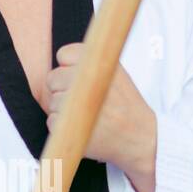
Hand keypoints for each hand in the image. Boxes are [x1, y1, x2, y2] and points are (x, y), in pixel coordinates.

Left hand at [41, 43, 157, 178]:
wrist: (140, 136)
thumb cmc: (126, 105)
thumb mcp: (117, 74)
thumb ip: (92, 63)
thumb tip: (64, 62)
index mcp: (98, 65)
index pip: (63, 55)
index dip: (67, 68)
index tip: (78, 78)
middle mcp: (86, 81)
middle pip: (52, 78)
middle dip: (61, 89)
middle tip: (82, 101)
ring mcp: (77, 106)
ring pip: (51, 101)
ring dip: (63, 110)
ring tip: (87, 115)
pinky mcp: (69, 128)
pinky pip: (52, 121)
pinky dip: (62, 127)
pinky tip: (83, 127)